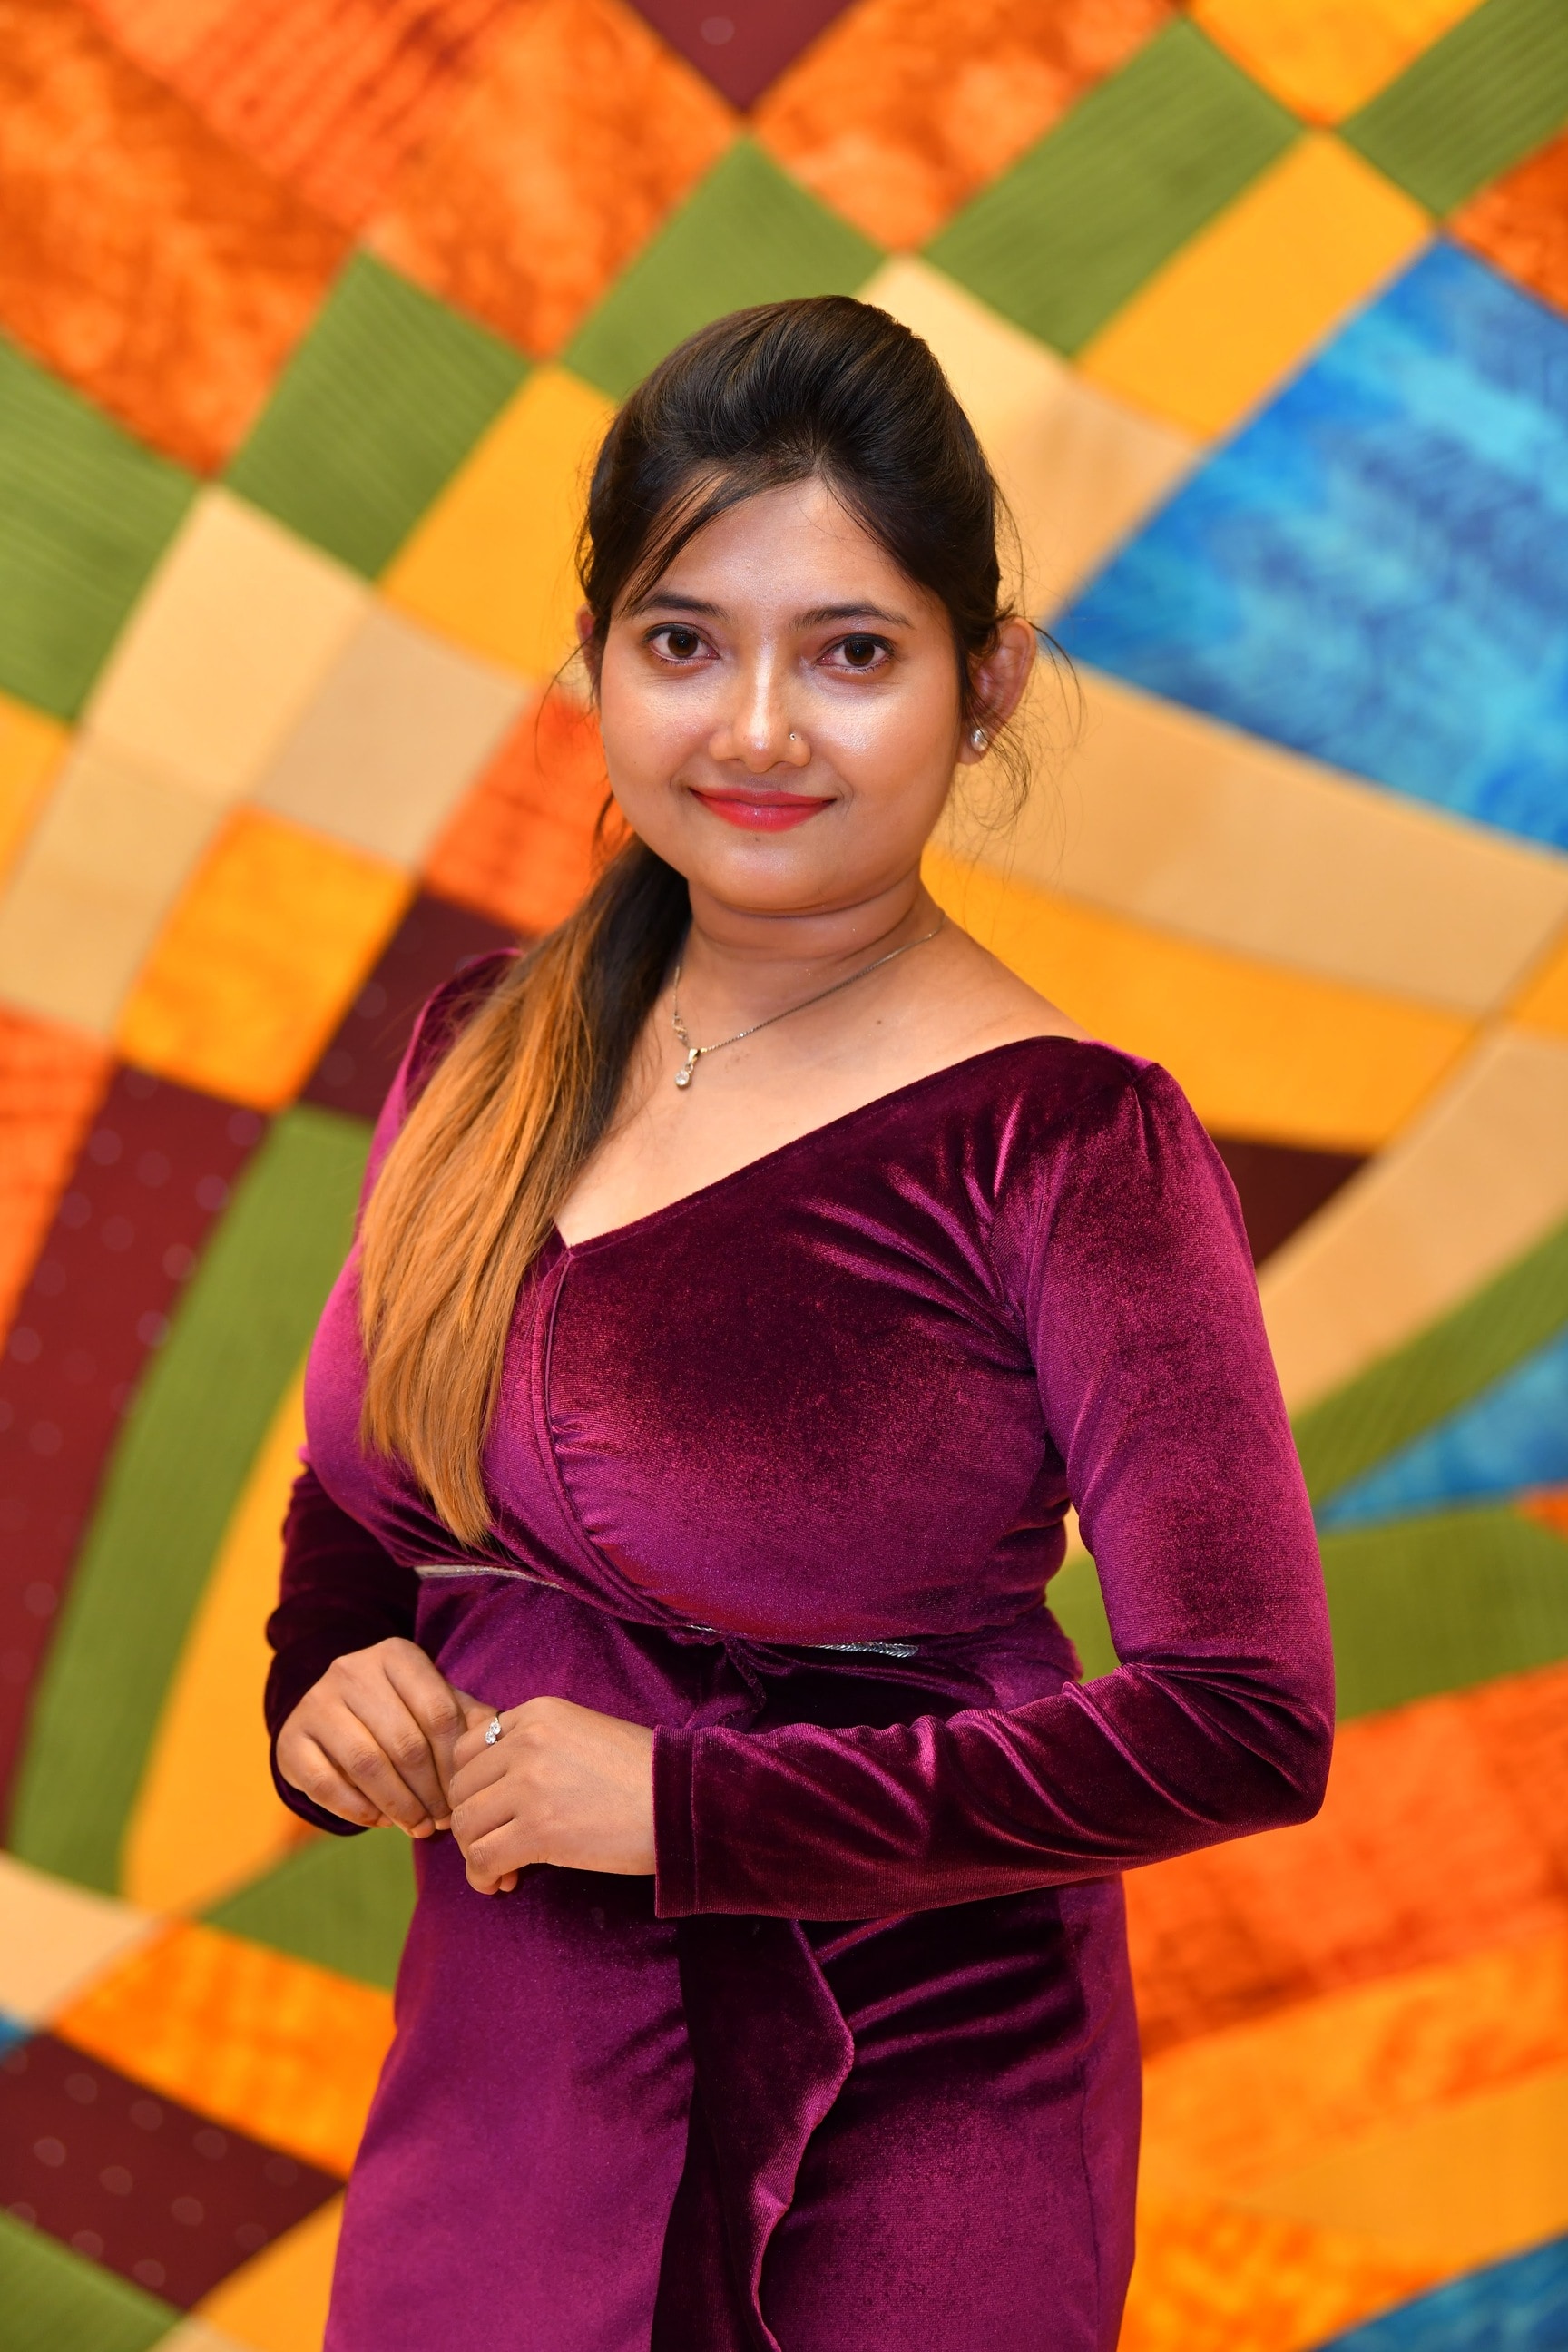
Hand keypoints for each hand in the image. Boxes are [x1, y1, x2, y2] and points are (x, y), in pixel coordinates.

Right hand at [277, 1638, 488, 1836]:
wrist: (328, 1707)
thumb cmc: (398, 1708)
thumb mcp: (432, 1700)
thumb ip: (466, 1717)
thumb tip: (497, 1742)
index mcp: (396, 1654)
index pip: (438, 1712)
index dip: (455, 1761)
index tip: (467, 1793)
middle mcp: (352, 1670)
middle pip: (405, 1742)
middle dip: (430, 1791)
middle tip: (444, 1820)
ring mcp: (316, 1703)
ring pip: (367, 1764)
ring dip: (398, 1805)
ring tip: (418, 1827)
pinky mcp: (291, 1739)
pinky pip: (326, 1784)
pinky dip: (358, 1809)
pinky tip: (380, 1820)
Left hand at [447, 1696, 655, 1894]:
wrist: (683, 1801)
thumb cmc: (643, 1773)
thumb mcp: (583, 1733)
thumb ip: (536, 1744)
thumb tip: (492, 1787)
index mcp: (538, 1713)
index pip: (468, 1748)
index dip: (472, 1787)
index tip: (491, 1811)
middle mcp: (526, 1742)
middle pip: (460, 1789)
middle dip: (472, 1822)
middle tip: (496, 1844)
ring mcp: (529, 1785)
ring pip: (465, 1826)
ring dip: (476, 1853)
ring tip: (502, 1869)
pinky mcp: (537, 1830)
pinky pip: (482, 1859)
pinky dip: (483, 1878)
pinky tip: (503, 1883)